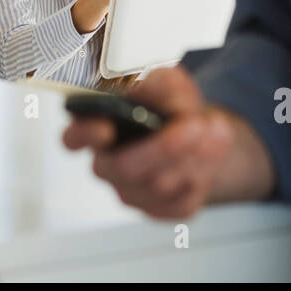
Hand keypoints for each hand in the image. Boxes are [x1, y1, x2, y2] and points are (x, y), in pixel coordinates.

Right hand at [63, 66, 236, 217]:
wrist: (199, 130)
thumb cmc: (169, 104)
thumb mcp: (165, 81)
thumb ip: (153, 84)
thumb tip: (144, 88)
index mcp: (96, 128)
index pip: (73, 139)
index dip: (84, 135)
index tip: (105, 128)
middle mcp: (108, 165)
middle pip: (124, 168)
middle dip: (161, 148)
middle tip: (192, 126)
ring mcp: (132, 192)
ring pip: (159, 186)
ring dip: (193, 156)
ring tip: (214, 127)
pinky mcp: (161, 209)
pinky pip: (181, 201)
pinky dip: (206, 171)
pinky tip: (216, 144)